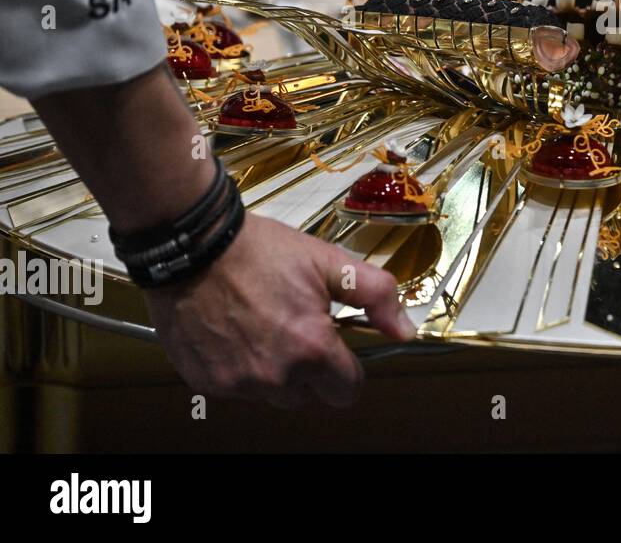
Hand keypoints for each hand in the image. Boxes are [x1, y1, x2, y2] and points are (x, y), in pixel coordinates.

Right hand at [142, 212, 414, 407]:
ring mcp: (237, 383)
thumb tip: (405, 330)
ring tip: (264, 326)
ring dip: (276, 371)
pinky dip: (241, 368)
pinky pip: (238, 388)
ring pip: (273, 394)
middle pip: (310, 394)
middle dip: (311, 368)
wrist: (195, 247)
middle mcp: (275, 376)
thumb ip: (376, 296)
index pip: (346, 390)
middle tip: (295, 326)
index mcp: (311, 349)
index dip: (346, 368)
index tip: (335, 343)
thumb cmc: (261, 251)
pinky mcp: (207, 381)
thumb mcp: (329, 262)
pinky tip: (236, 333)